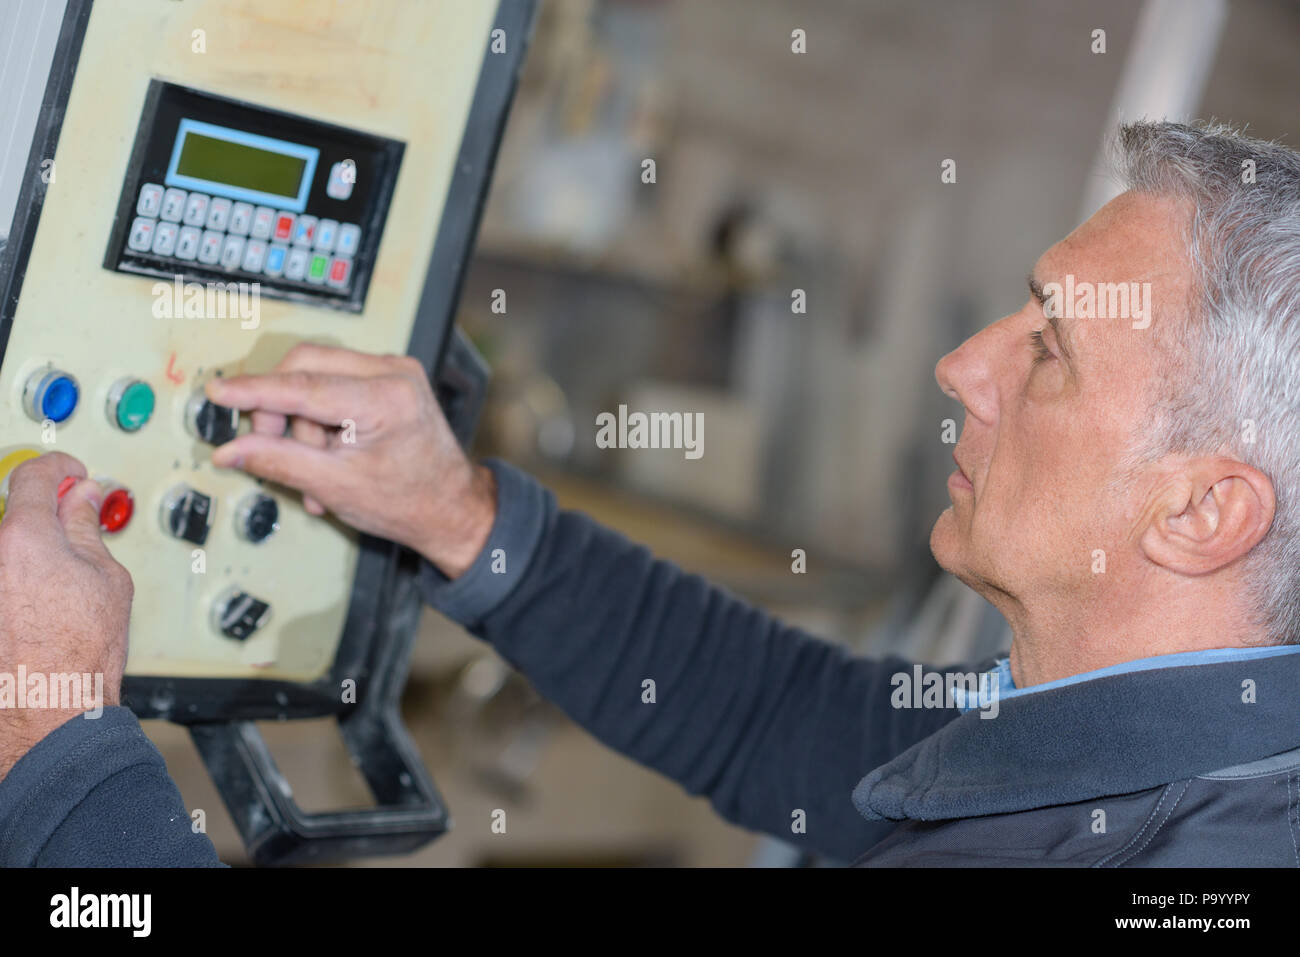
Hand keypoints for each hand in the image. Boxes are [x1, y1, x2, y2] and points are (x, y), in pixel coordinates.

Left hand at [0, 452, 132, 779]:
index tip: (72, 475)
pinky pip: (1, 583)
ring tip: (54, 590)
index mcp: (25, 536)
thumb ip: (89, 528)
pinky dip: (14, 588)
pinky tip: (32, 613)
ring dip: (27, 558)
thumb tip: (85, 498)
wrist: (48, 712)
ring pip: (6, 554)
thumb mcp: (108, 579)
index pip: (35, 475)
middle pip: (14, 516)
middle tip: (72, 533)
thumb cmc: (81, 656)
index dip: (60, 468)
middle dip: (44, 517)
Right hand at [205, 343, 496, 578]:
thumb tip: (231, 450)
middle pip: (305, 367)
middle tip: (274, 450)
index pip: (302, 385)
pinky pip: (335, 382)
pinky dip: (321, 417)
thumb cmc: (411, 501)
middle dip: (281, 411)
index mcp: (386, 398)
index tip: (219, 391)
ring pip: (315, 375)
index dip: (254, 391)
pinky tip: (329, 454)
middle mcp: (394, 374)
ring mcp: (394, 371)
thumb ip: (278, 462)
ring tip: (319, 468)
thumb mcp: (335, 487)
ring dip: (304, 422)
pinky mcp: (390, 378)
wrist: (451, 507)